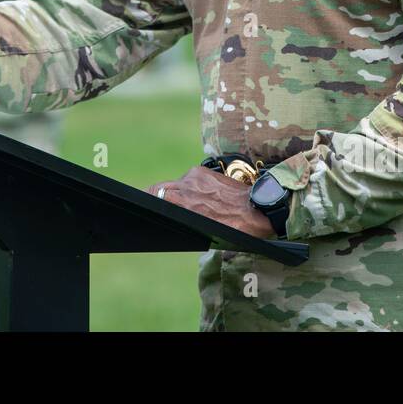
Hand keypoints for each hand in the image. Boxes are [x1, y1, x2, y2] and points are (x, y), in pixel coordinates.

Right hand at [146, 166, 275, 239]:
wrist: (258, 208)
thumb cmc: (234, 227)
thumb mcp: (205, 232)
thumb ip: (185, 222)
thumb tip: (176, 221)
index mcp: (182, 204)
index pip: (153, 194)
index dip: (147, 199)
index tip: (144, 203)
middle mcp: (185, 187)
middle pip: (160, 188)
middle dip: (159, 196)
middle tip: (161, 205)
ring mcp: (194, 176)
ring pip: (177, 183)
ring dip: (180, 192)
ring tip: (193, 204)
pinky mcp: (204, 171)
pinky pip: (191, 178)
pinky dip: (193, 186)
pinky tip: (205, 196)